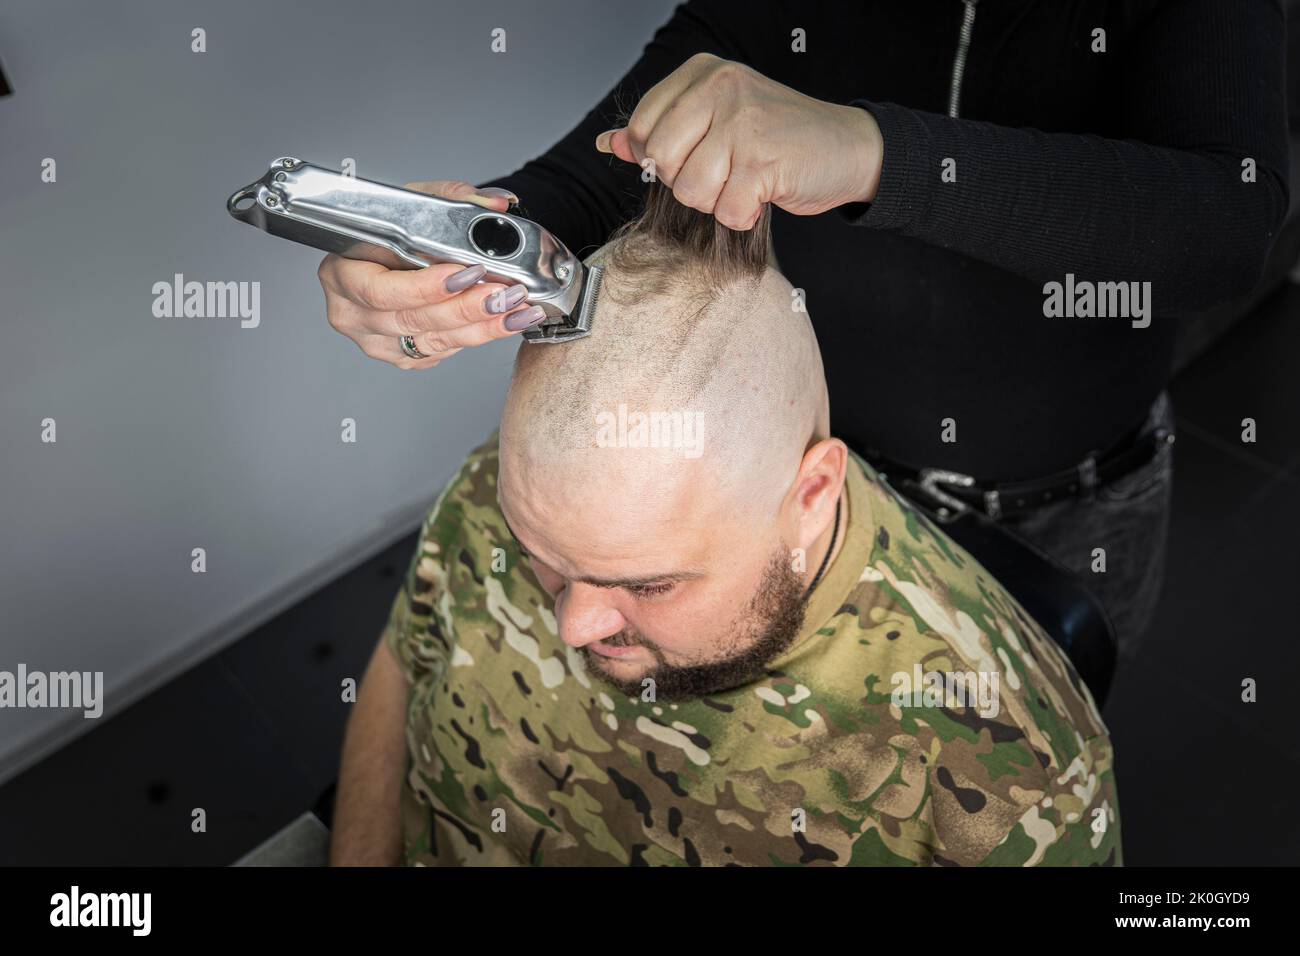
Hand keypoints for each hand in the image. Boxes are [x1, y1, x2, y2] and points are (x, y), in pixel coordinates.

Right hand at [316, 180, 545, 368]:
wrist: (394, 254)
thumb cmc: (394, 229)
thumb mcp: (415, 202)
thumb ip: (455, 197)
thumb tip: (499, 204)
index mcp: (341, 274)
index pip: (379, 290)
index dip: (424, 288)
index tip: (466, 274)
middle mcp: (351, 314)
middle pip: (411, 320)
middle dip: (464, 308)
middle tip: (503, 294)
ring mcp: (375, 340)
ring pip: (432, 341)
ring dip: (481, 327)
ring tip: (516, 309)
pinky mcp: (401, 356)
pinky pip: (441, 351)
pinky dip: (476, 337)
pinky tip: (505, 322)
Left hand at [595, 53, 882, 228]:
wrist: (847, 147)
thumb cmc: (778, 139)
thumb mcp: (715, 122)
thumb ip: (662, 130)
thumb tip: (610, 144)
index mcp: (703, 74)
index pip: (642, 128)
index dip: (662, 160)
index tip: (696, 158)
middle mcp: (721, 88)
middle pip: (662, 161)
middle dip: (688, 183)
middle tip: (724, 174)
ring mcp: (742, 122)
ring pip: (691, 191)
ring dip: (718, 203)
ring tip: (744, 183)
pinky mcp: (763, 159)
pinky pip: (726, 211)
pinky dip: (743, 216)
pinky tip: (761, 195)